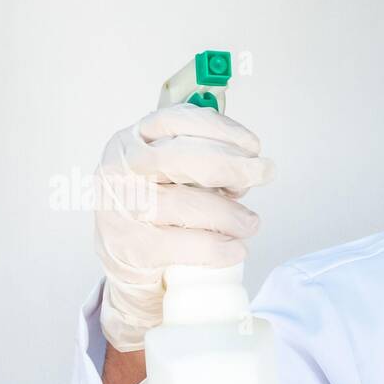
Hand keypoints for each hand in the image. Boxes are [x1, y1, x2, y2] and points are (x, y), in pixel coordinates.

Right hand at [94, 104, 272, 351]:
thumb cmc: (156, 211)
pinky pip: (182, 245)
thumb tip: (249, 165)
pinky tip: (236, 249)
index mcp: (129, 141)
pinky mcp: (131, 248)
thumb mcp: (168, 174)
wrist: (124, 262)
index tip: (253, 145)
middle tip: (264, 173)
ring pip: (184, 204)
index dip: (219, 129)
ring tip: (249, 223)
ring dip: (228, 213)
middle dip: (231, 166)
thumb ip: (201, 162)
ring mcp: (121, 209)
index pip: (174, 121)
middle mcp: (119, 170)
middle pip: (180, 158)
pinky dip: (216, 248)